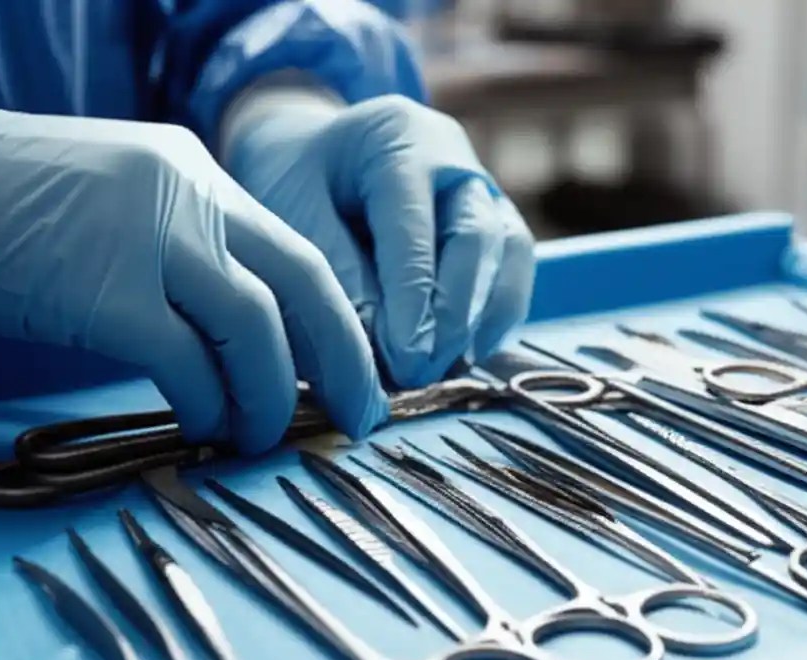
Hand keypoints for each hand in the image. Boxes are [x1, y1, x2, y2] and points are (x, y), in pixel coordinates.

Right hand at [0, 111, 388, 451]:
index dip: (336, 322)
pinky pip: (186, 362)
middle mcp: (185, 194)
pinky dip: (206, 405)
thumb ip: (180, 251)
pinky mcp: (100, 289)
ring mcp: (144, 236)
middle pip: (302, 283)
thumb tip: (237, 336)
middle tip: (357, 421)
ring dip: (272, 395)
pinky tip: (202, 427)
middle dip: (343, 361)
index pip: (293, 252)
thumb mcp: (112, 204)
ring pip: (256, 326)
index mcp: (192, 174)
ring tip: (260, 437)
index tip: (354, 375)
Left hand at [224, 89, 535, 387]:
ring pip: (509, 254)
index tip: (403, 360)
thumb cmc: (293, 178)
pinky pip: (513, 270)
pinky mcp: (493, 223)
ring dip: (481, 320)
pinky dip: (492, 317)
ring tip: (441, 372)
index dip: (413, 300)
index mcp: (398, 138)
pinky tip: (460, 357)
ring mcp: (480, 189)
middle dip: (453, 315)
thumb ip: (338, 272)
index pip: (414, 227)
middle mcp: (454, 158)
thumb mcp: (293, 211)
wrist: (307, 153)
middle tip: (420, 374)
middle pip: (477, 238)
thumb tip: (383, 346)